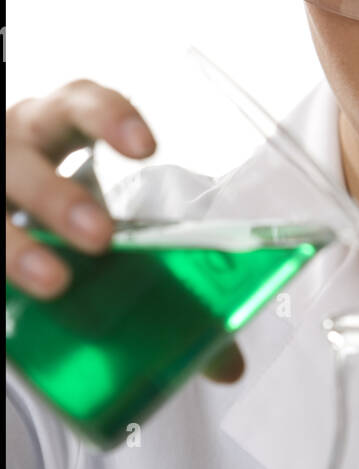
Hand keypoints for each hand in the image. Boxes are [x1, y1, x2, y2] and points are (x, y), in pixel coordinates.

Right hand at [6, 80, 242, 383]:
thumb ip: (162, 285)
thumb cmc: (53, 214)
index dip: (110, 116)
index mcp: (54, 130)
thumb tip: (227, 365)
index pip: (79, 104)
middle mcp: (6, 148)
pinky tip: (4, 314)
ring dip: (16, 245)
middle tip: (101, 238)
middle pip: (22, 155)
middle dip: (58, 194)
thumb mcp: (95, 226)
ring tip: (54, 283)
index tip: (146, 148)